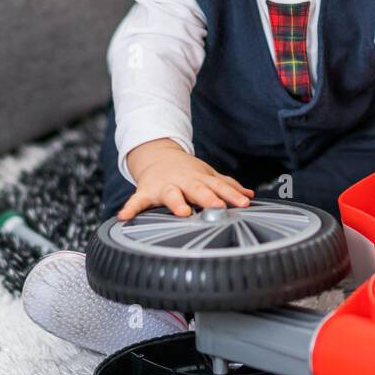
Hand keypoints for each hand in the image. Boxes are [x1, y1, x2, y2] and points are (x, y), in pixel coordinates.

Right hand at [118, 139, 253, 219]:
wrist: (157, 156)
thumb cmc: (187, 171)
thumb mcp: (208, 175)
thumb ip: (227, 186)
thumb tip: (250, 194)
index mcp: (201, 179)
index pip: (220, 187)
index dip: (232, 195)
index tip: (244, 203)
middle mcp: (184, 181)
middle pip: (198, 189)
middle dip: (208, 198)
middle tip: (218, 207)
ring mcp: (165, 186)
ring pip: (171, 194)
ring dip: (176, 202)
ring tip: (182, 212)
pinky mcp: (146, 192)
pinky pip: (137, 201)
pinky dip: (130, 208)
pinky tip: (125, 218)